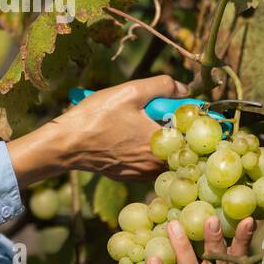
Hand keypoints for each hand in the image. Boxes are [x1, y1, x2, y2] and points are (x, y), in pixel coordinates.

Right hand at [7, 75, 187, 187]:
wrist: (67, 144)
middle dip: (177, 127)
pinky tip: (130, 135)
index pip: (196, 134)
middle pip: (181, 145)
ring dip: (161, 139)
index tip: (194, 108)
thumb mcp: (131, 92)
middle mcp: (156, 165)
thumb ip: (163, 86)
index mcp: (162, 144)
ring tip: (144, 122)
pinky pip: (148, 162)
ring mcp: (142, 174)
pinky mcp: (130, 177)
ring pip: (164, 155)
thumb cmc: (98, 117)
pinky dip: (146, 149)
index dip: (196, 118)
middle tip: (165, 112)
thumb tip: (184, 89)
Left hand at [94, 214, 256, 263]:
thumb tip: (189, 179)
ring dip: (184, 250)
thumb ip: (181, 217)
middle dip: (216, 242)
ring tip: (174, 226)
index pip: (232, 254)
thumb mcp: (168, 234)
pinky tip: (152, 259)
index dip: (243, 240)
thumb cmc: (154, 252)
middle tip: (211, 219)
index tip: (249, 219)